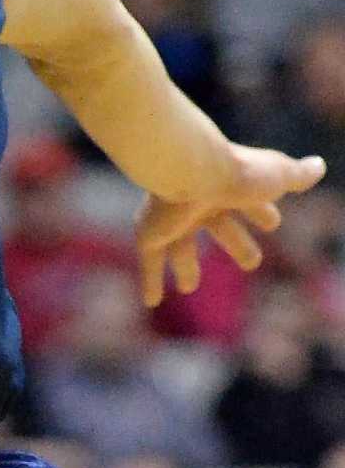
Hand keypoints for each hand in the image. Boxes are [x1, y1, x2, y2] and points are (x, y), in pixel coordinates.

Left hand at [137, 144, 326, 306]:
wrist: (189, 170)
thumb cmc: (237, 174)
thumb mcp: (276, 175)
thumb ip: (295, 174)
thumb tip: (318, 165)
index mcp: (230, 188)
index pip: (252, 205)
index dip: (263, 214)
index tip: (270, 222)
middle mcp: (200, 203)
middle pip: (219, 227)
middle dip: (235, 242)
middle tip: (252, 262)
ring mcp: (173, 219)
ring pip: (179, 246)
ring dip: (185, 267)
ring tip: (187, 286)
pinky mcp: (152, 233)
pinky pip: (149, 261)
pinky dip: (150, 281)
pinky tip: (151, 302)